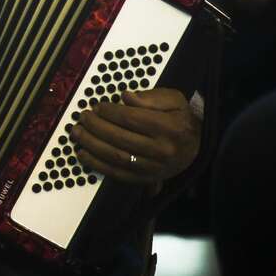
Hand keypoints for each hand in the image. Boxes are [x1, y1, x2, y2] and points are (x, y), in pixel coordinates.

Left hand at [71, 88, 200, 185]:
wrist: (198, 147)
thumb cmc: (181, 119)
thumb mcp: (174, 100)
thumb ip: (151, 97)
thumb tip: (126, 96)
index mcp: (169, 128)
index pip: (131, 119)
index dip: (109, 112)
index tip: (97, 106)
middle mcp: (162, 150)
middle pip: (120, 138)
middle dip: (95, 126)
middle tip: (83, 117)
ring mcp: (153, 167)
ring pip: (116, 156)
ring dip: (91, 144)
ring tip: (77, 132)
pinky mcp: (146, 178)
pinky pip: (117, 173)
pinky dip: (97, 164)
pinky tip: (83, 154)